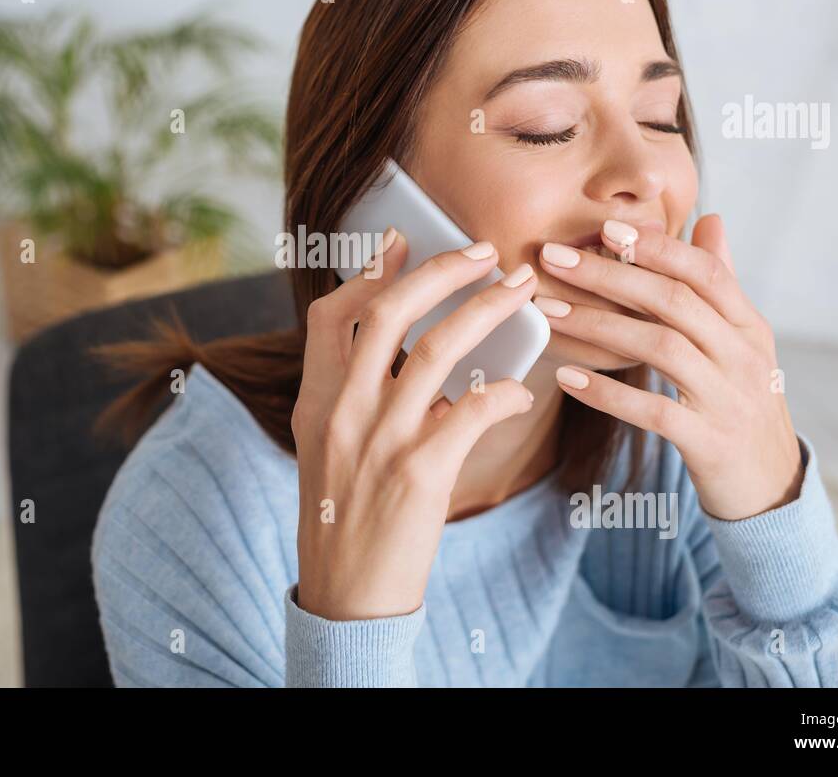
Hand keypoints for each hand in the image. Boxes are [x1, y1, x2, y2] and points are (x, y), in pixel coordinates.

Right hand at [293, 230, 537, 619]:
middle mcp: (343, 411)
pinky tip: (518, 391)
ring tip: (520, 291)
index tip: (400, 241)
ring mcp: (380, 440)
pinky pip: (473, 410)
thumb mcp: (330, 450)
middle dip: (441, 272)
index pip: (330, 316)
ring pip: (439, 348)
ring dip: (487, 310)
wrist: (347, 596)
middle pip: (389, 312)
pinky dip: (503, 392)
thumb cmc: (346, 520)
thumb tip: (411, 351)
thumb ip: (357, 397)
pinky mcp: (420, 473)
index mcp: (317, 402)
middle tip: (483, 252)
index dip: (367, 272)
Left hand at [536, 214, 802, 520]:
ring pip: (660, 348)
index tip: (605, 229)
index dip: (656, 247)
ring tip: (548, 312)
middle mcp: (744, 357)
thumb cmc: (743, 404)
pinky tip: (567, 378)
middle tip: (553, 258)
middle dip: (609, 275)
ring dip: (598, 325)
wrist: (772, 486)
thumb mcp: (743, 343)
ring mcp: (728, 400)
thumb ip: (721, 284)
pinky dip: (607, 393)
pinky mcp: (709, 442)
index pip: (704, 272)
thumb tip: (712, 219)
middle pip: (674, 302)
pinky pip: (653, 411)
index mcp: (749, 326)